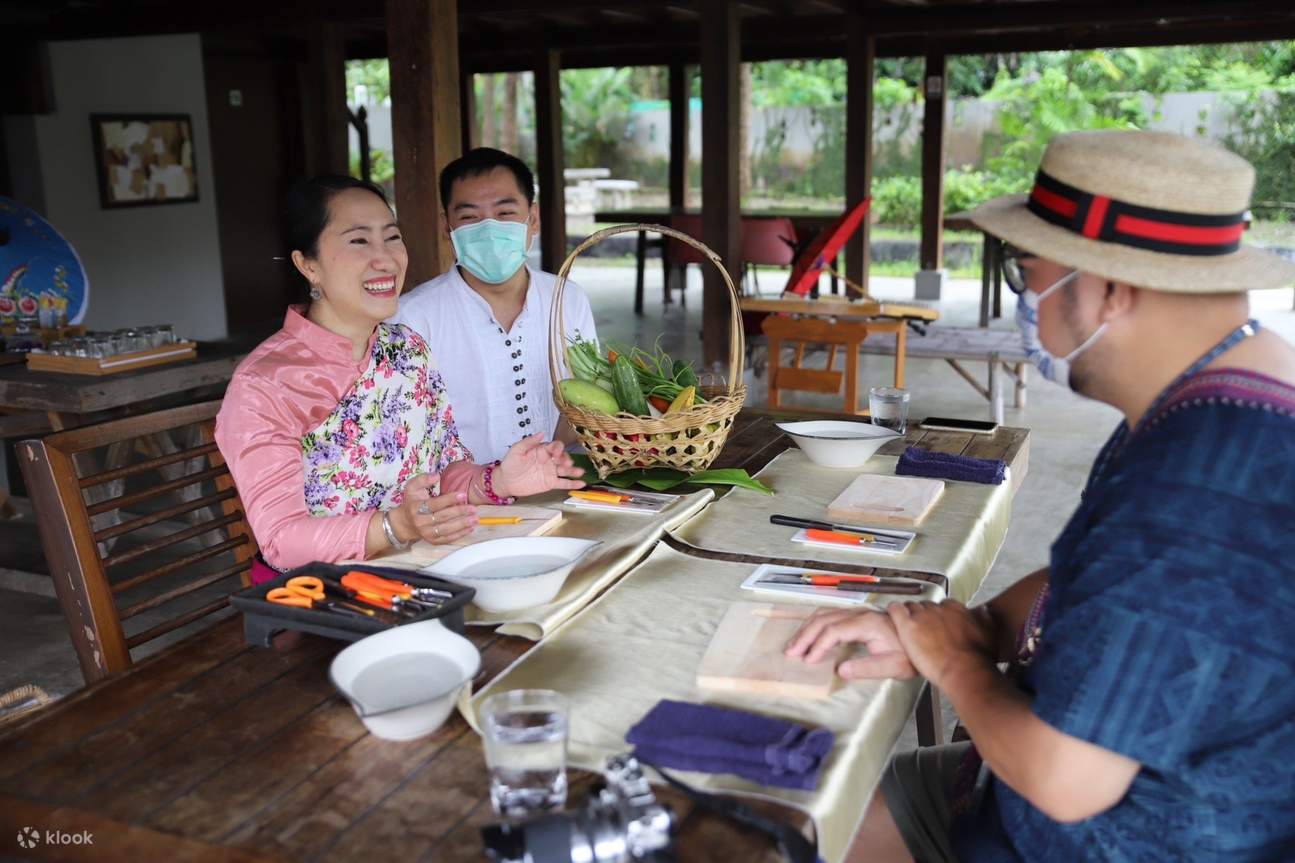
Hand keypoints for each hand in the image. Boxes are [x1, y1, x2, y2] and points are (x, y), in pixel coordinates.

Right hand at [392, 473, 477, 544]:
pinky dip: (460, 534)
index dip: (449, 499)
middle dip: (460, 512)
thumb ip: (423, 479)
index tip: (463, 495)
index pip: (435, 504)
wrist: (404, 522)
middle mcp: (421, 521)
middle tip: (473, 508)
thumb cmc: (411, 502)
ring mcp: (426, 533)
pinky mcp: (432, 541)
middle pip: (443, 517)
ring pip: (446, 529)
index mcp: (416, 507)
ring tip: (475, 519)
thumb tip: (436, 476)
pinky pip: (447, 539)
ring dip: (462, 525)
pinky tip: (470, 529)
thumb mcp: (412, 487)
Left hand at [494, 433, 585, 498]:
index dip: (557, 448)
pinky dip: (572, 483)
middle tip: (567, 462)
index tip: (556, 452)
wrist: (506, 481)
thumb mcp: (516, 450)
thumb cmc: (510, 464)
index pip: (554, 446)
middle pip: (562, 457)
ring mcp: (550, 472)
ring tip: (580, 472)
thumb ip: (528, 442)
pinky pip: (563, 483)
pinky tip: (581, 483)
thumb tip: (541, 433)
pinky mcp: (550, 483)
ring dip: (573, 470)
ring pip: (565, 470)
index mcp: (542, 450)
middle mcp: (548, 460)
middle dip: (566, 459)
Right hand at [784, 608, 916, 680]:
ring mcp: (857, 613)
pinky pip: (830, 616)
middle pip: (824, 619)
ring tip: (794, 645)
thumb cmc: (909, 656)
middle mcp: (860, 614)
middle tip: (791, 652)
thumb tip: (840, 670)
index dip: (818, 645)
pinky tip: (809, 636)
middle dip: (805, 636)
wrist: (922, 642)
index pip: (834, 631)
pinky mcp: (857, 616)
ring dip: (807, 629)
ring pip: (825, 614)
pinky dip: (815, 625)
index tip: (808, 660)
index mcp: (868, 624)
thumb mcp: (893, 666)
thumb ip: (866, 668)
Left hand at [887, 600, 995, 689]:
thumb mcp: (987, 635)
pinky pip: (896, 610)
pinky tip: (894, 614)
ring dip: (909, 614)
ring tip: (908, 624)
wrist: (963, 671)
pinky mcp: (908, 625)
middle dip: (924, 615)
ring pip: (910, 607)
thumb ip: (983, 620)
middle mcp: (939, 609)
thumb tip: (982, 612)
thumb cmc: (975, 659)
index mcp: (956, 610)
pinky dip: (894, 611)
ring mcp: (922, 616)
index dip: (939, 614)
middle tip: (923, 627)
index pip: (943, 604)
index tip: (939, 622)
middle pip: (926, 605)